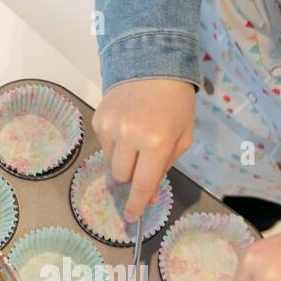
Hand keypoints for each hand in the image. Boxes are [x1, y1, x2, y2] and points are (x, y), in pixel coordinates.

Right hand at [91, 79, 195, 221]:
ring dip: (123, 159)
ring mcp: (110, 126)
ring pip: (110, 161)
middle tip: (143, 162)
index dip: (137, 204)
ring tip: (136, 138)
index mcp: (156, 142)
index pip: (142, 183)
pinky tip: (126, 126)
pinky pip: (104, 144)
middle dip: (132, 176)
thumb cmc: (176, 103)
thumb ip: (165, 165)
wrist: (152, 63)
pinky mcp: (98, 119)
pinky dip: (115, 143)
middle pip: (121, 176)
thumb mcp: (182, 137)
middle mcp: (129, 136)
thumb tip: (148, 192)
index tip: (131, 218)